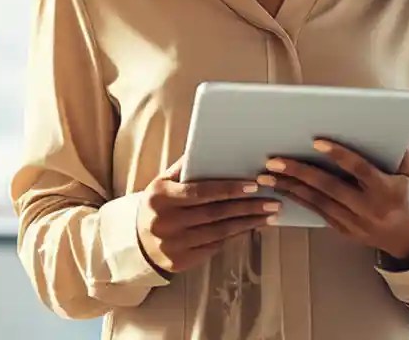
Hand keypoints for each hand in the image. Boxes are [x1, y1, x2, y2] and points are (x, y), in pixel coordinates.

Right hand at [136, 155, 279, 273]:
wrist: (137, 240)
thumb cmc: (158, 204)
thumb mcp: (163, 182)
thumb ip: (184, 168)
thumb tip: (209, 146)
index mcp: (161, 197)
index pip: (201, 192)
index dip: (229, 189)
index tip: (253, 184)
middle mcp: (166, 221)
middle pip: (215, 213)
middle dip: (247, 207)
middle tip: (272, 202)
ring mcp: (173, 244)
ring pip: (219, 233)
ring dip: (248, 224)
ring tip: (269, 216)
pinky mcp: (181, 261)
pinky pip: (215, 247)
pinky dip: (235, 236)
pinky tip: (251, 228)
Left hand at [257, 140, 408, 263]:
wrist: (407, 238)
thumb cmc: (407, 196)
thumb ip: (401, 154)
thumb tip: (386, 130)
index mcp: (386, 191)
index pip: (359, 170)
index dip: (338, 155)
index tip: (316, 141)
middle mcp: (368, 208)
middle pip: (328, 187)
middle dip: (299, 172)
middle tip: (274, 161)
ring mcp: (353, 222)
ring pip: (316, 201)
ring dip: (289, 187)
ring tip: (266, 175)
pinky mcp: (342, 229)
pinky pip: (315, 212)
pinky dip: (296, 199)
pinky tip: (279, 189)